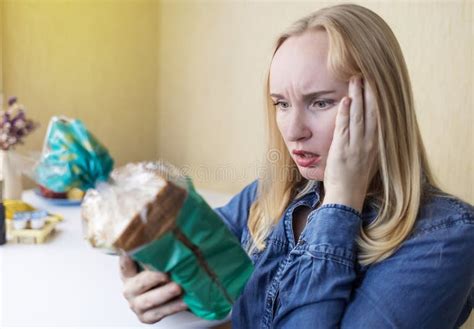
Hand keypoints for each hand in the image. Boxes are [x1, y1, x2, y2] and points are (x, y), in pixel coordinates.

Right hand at [119, 253, 187, 323]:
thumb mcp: (157, 262)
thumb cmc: (163, 273)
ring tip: (178, 287)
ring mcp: (136, 304)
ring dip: (165, 293)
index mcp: (128, 272)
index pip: (125, 264)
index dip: (127, 259)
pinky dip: (173, 307)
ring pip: (149, 300)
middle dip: (154, 277)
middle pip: (140, 282)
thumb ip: (158, 253)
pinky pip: (160, 312)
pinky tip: (184, 301)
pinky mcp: (146, 317)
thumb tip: (171, 235)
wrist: (171, 293)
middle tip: (166, 273)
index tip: (131, 252)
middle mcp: (129, 289)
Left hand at [322, 76, 377, 212]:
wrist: (346, 196)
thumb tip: (366, 128)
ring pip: (358, 116)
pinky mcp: (342, 149)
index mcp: (375, 144)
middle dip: (368, 91)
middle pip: (370, 112)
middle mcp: (368, 143)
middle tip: (366, 73)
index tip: (376, 83)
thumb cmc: (354, 178)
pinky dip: (344, 113)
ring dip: (356, 96)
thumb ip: (367, 142)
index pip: (378, 116)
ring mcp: (356, 146)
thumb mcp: (366, 158)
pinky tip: (345, 100)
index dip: (377, 99)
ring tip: (355, 79)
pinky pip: (344, 127)